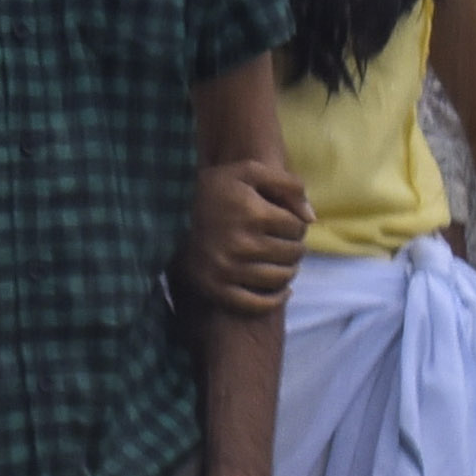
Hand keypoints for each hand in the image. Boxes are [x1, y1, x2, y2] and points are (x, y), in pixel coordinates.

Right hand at [180, 158, 309, 318]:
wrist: (162, 212)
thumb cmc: (212, 189)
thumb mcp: (247, 172)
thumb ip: (287, 184)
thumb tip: (312, 218)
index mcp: (253, 213)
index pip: (297, 228)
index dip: (295, 225)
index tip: (284, 223)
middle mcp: (242, 244)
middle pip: (292, 254)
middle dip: (293, 246)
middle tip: (283, 242)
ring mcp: (228, 269)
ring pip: (280, 278)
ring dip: (288, 270)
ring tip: (281, 260)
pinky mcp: (215, 288)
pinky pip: (257, 304)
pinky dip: (276, 299)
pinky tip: (283, 290)